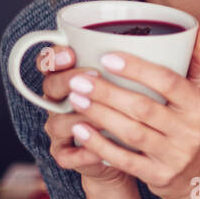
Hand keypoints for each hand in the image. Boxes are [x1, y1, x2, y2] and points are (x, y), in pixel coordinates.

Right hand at [38, 45, 128, 186]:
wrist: (123, 151)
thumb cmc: (126, 109)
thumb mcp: (127, 84)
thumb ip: (127, 66)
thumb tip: (150, 43)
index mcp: (69, 80)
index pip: (49, 63)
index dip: (54, 57)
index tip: (71, 53)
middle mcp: (59, 103)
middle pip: (51, 87)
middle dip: (68, 81)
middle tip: (91, 77)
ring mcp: (60, 130)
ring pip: (57, 122)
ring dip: (78, 118)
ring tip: (101, 116)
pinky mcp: (66, 155)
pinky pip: (66, 155)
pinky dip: (83, 152)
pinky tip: (99, 151)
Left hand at [55, 23, 199, 198]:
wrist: (197, 177)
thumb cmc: (191, 126)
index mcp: (199, 106)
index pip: (169, 82)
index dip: (138, 69)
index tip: (107, 58)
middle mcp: (190, 131)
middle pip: (144, 108)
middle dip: (107, 92)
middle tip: (79, 79)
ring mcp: (174, 156)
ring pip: (131, 132)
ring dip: (100, 115)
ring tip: (74, 99)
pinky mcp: (157, 176)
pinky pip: (125, 160)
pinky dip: (100, 145)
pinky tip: (80, 130)